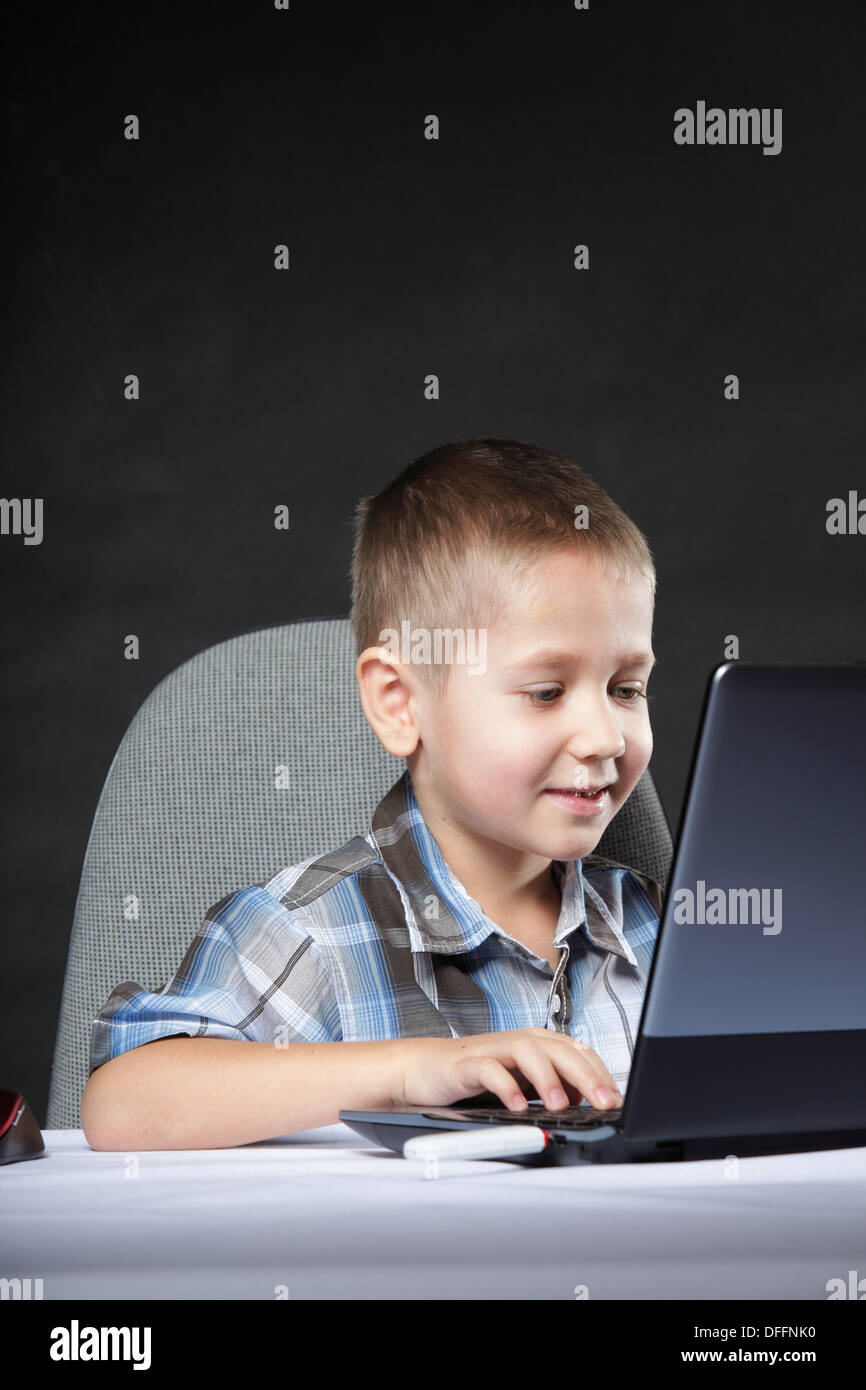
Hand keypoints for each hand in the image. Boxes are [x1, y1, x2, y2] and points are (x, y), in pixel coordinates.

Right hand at [392, 1028, 622, 1111]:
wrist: (427, 1069)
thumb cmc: (479, 1077)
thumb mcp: (524, 1082)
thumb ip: (554, 1087)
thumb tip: (590, 1103)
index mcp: (539, 1044)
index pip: (579, 1053)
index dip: (601, 1075)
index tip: (616, 1101)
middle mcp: (521, 1041)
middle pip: (560, 1050)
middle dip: (586, 1077)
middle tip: (603, 1103)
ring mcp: (495, 1050)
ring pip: (529, 1053)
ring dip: (549, 1079)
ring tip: (561, 1105)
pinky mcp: (468, 1063)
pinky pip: (490, 1070)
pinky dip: (507, 1086)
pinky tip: (517, 1106)